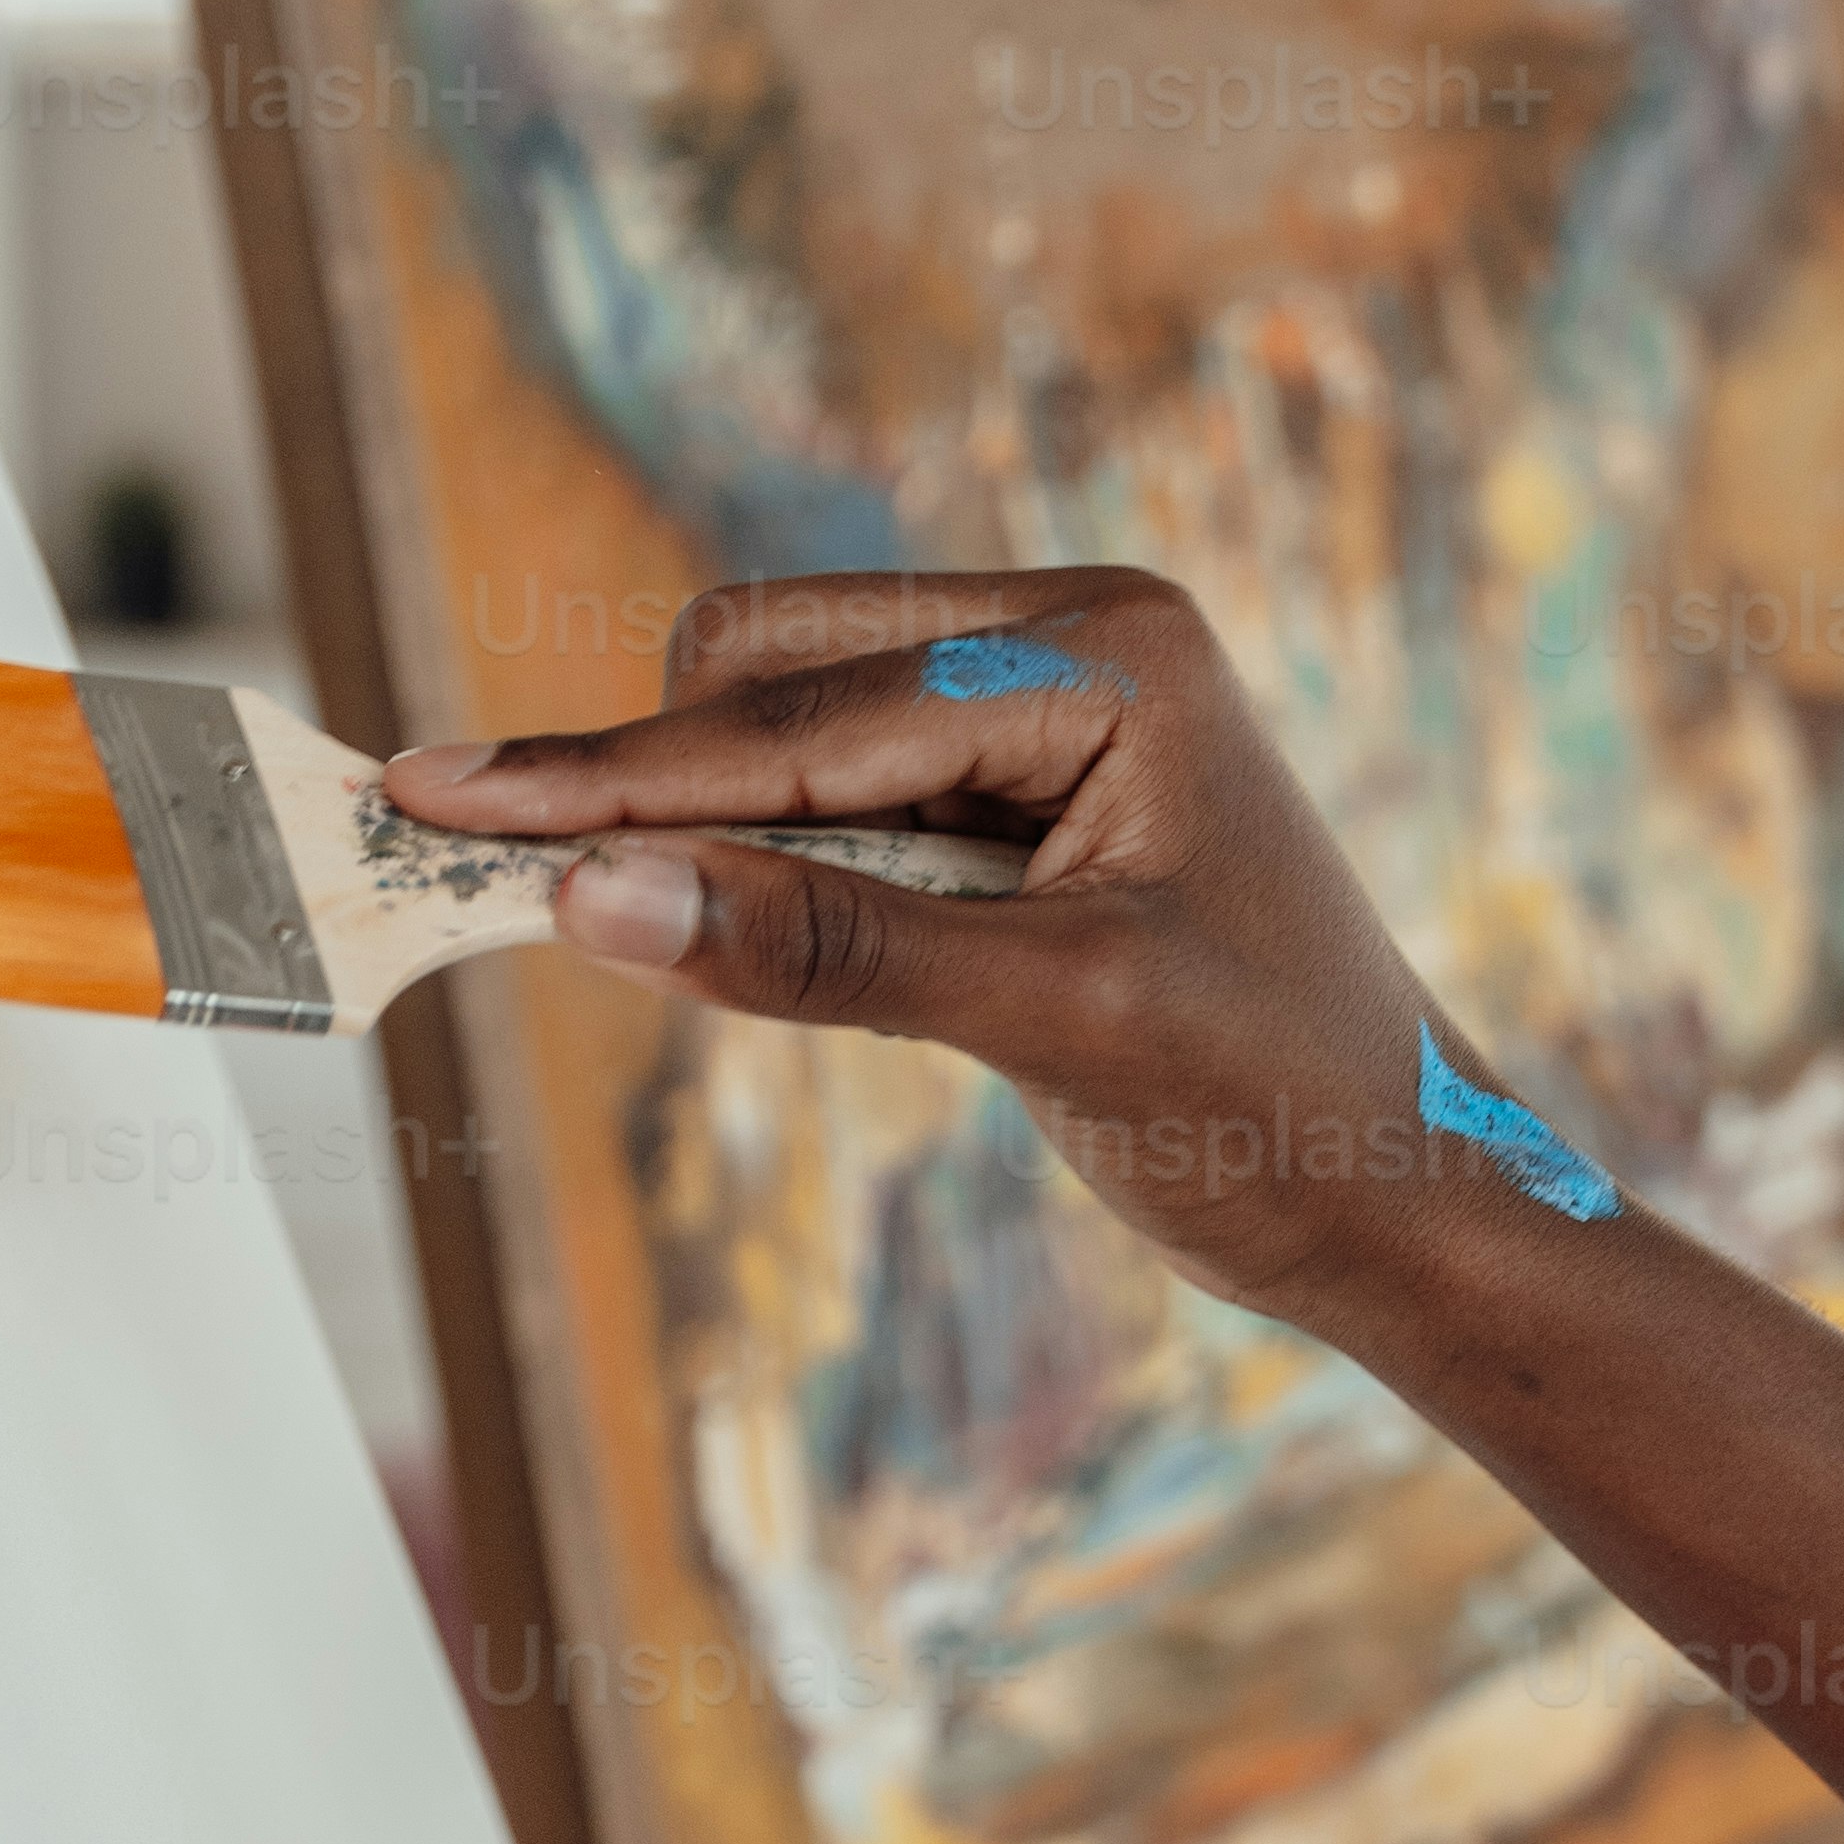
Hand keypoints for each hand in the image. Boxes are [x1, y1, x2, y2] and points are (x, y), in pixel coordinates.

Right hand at [377, 567, 1536, 1319]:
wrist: (1409, 1203)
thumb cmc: (1284, 1111)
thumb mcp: (1050, 1024)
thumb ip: (821, 949)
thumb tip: (590, 898)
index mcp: (1108, 648)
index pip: (804, 711)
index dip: (614, 774)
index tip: (434, 794)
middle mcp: (1074, 639)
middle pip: (767, 665)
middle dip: (648, 781)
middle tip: (488, 872)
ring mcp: (1046, 712)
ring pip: (781, 724)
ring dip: (705, 823)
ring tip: (621, 923)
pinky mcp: (1018, 798)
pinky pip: (830, 796)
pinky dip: (762, 861)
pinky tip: (716, 927)